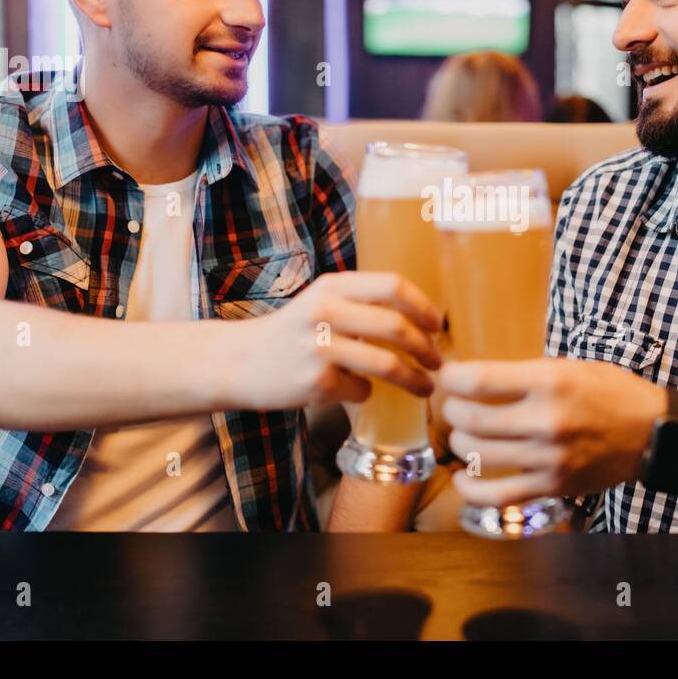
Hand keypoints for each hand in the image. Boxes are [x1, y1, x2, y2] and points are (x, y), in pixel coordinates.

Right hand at [240, 271, 442, 409]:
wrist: (239, 362)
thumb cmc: (293, 333)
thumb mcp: (322, 302)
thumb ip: (362, 302)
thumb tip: (421, 319)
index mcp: (333, 286)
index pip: (393, 286)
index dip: (423, 306)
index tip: (438, 325)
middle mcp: (325, 312)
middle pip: (396, 326)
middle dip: (427, 348)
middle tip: (439, 362)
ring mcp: (319, 347)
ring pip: (387, 364)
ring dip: (415, 379)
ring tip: (425, 388)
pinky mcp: (315, 382)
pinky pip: (363, 390)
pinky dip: (368, 393)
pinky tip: (360, 391)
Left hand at [438, 357, 665, 507]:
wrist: (653, 434)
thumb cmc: (611, 393)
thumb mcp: (569, 367)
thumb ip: (524, 375)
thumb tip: (474, 379)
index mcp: (550, 381)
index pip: (480, 380)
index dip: (452, 378)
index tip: (447, 376)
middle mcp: (547, 420)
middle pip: (472, 419)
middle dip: (452, 411)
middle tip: (453, 406)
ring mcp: (549, 457)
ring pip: (479, 454)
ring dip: (460, 443)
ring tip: (462, 435)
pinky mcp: (553, 486)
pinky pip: (499, 495)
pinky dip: (472, 490)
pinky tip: (462, 479)